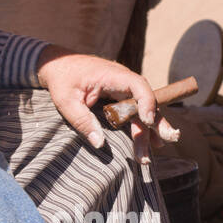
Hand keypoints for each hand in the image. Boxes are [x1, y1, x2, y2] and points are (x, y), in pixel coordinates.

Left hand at [36, 44, 180, 161]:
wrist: (58, 66)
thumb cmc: (62, 80)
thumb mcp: (66, 100)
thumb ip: (82, 120)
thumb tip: (99, 144)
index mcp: (112, 75)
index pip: (137, 85)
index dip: (146, 102)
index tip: (147, 121)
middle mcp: (123, 81)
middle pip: (145, 102)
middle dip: (155, 123)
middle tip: (165, 141)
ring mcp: (124, 90)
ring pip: (142, 111)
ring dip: (148, 132)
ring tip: (148, 156)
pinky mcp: (121, 98)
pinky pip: (135, 113)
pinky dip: (141, 128)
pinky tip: (150, 145)